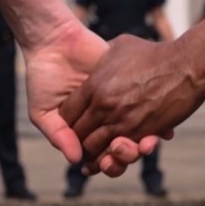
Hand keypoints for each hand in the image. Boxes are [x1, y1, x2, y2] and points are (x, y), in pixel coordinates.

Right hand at [24, 22, 158, 174]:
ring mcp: (120, 105)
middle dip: (129, 155)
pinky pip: (150, 108)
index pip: (103, 155)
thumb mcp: (42, 111)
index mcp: (86, 130)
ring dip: (144, 143)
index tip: (109, 164)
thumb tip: (76, 159)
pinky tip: (162, 129)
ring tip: (144, 144)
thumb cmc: (43, 78)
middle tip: (127, 151)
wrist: (55, 41)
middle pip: (125, 148)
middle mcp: (106, 120)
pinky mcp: (130, 88)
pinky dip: (158, 121)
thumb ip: (58, 135)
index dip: (110, 164)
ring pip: (139, 132)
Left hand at [60, 35, 204, 163]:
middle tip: (81, 142)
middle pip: (77, 134)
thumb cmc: (155, 53)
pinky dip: (114, 156)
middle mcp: (104, 107)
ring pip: (95, 148)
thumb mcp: (120, 47)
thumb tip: (96, 59)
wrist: (186, 66)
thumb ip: (102, 58)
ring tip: (95, 154)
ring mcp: (122, 122)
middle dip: (77, 140)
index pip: (67, 113)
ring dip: (94, 153)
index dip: (67, 121)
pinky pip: (119, 152)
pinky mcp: (141, 133)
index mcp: (94, 86)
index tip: (73, 123)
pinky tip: (112, 156)